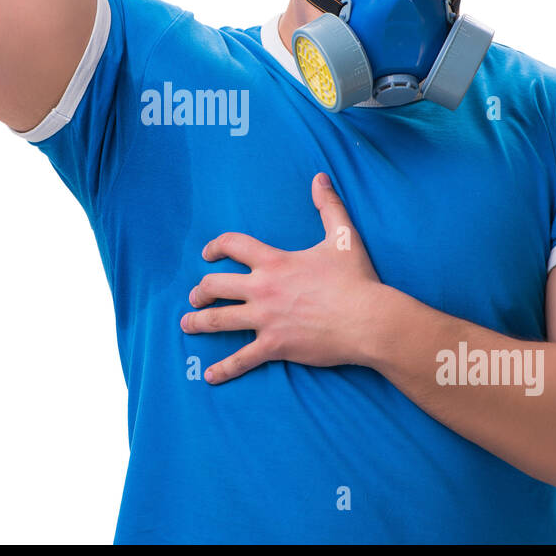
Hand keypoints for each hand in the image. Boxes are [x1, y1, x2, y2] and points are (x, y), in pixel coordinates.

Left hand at [181, 173, 383, 382]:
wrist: (369, 320)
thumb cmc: (357, 279)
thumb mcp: (342, 237)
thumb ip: (328, 206)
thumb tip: (320, 178)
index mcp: (274, 262)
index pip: (233, 246)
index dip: (215, 246)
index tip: (207, 254)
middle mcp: (263, 289)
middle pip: (215, 286)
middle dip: (200, 291)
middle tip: (196, 296)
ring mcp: (266, 319)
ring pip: (218, 321)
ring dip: (198, 323)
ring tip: (186, 324)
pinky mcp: (274, 346)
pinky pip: (242, 359)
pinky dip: (224, 369)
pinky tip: (210, 376)